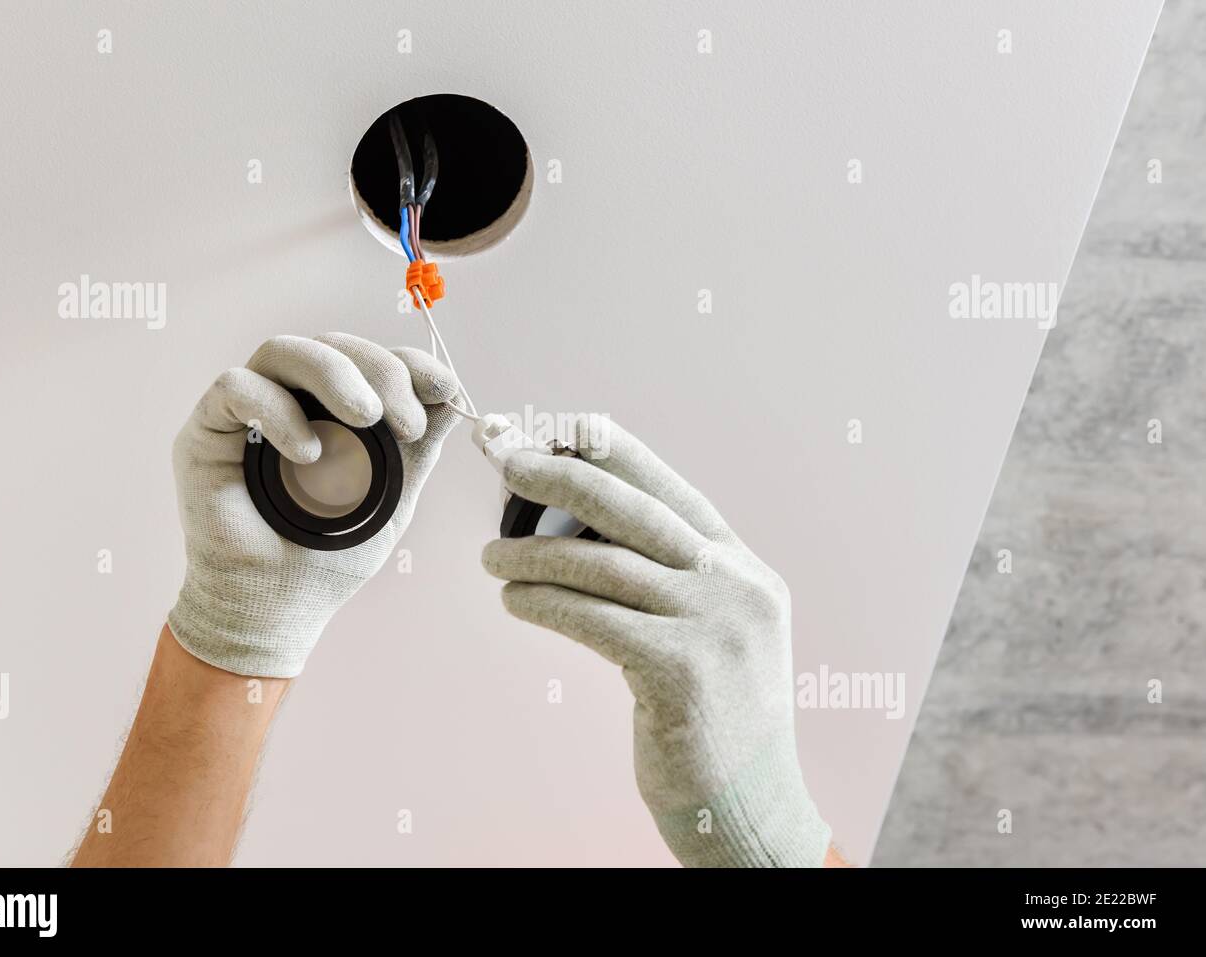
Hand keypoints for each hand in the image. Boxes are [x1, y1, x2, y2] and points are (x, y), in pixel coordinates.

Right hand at [168, 333, 458, 677]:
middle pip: (332, 345)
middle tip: (407, 423)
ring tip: (367, 417)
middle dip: (380, 372)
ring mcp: (247, 410)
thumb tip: (453, 399)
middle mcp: (289, 399)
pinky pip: (236, 388)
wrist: (277, 609)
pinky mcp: (207, 429)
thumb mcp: (391, 497)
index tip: (443, 389)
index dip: (407, 363)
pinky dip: (277, 411)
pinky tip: (309, 453)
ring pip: (285, 351)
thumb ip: (418, 448)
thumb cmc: (328, 556)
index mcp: (333, 409)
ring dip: (333, 374)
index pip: (368, 360)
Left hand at [482, 415, 829, 866]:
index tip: (553, 426)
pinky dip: (541, 601)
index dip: (607, 450)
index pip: (667, 487)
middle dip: (557, 474)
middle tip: (504, 458)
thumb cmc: (714, 720)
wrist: (750, 808)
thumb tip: (574, 529)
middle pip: (629, 507)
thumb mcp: (710, 633)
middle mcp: (736, 584)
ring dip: (531, 551)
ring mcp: (714, 624)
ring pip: (600, 563)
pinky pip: (590, 617)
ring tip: (490, 555)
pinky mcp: (681, 669)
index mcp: (742, 566)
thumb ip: (666, 581)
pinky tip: (512, 598)